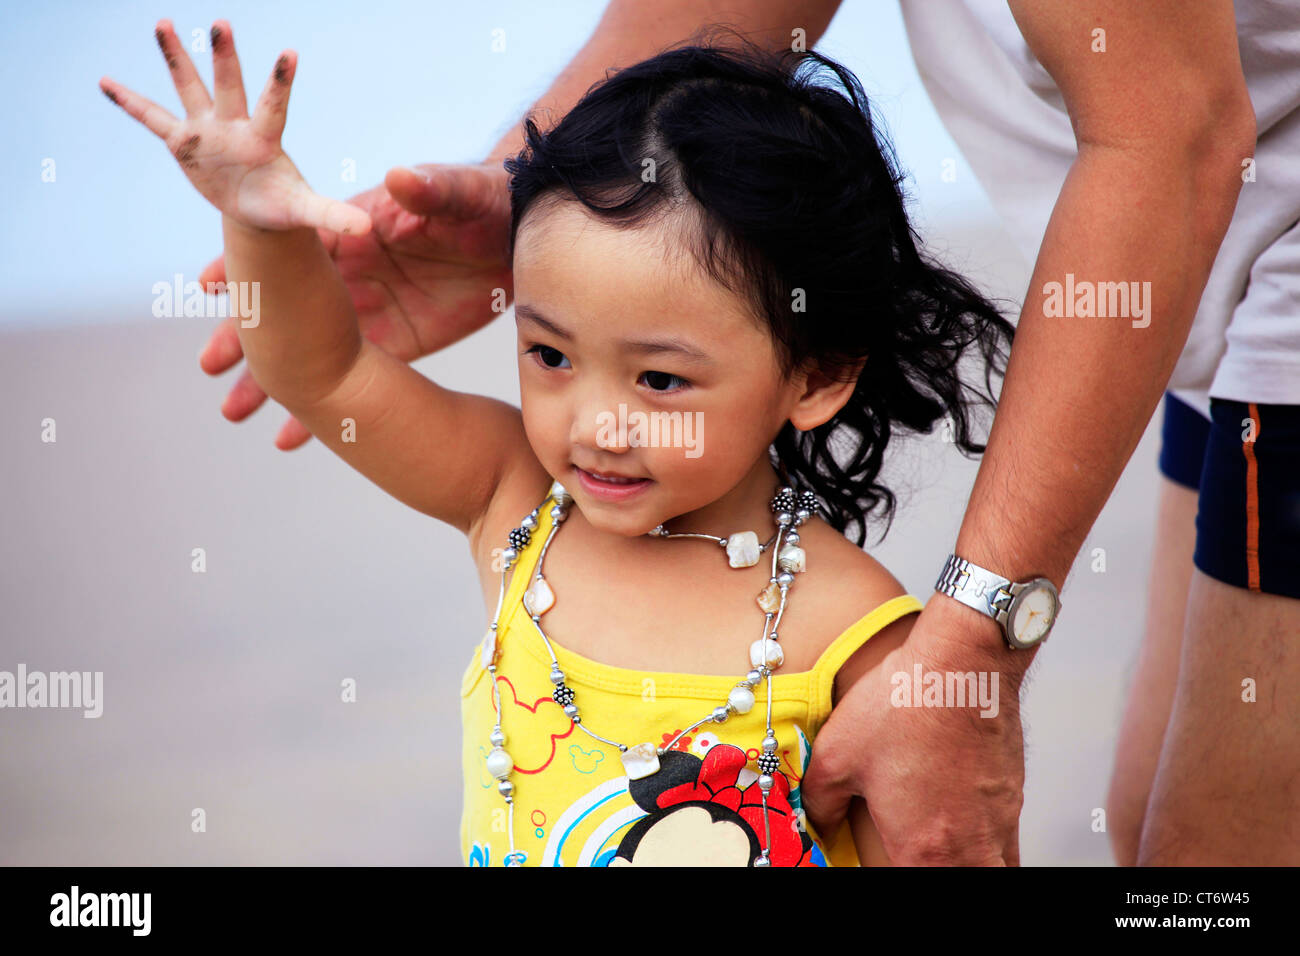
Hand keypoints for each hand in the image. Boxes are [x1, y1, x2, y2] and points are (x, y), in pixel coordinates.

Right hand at [101, 19, 370, 235]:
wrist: (257, 207)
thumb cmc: (282, 203)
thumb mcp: (305, 212)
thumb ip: (333, 214)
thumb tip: (366, 227)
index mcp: (266, 139)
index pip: (274, 105)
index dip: (281, 81)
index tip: (290, 52)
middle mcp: (236, 125)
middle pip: (230, 86)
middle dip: (225, 57)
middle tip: (223, 23)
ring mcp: (208, 130)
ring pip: (190, 88)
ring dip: (177, 58)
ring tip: (165, 23)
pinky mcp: (184, 143)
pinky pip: (152, 119)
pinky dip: (130, 103)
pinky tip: (105, 82)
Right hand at [196, 161, 512, 447]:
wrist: (520, 233)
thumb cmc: (484, 199)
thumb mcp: (459, 193)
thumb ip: (429, 189)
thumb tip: (400, 179)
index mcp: (353, 229)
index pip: (288, 246)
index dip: (251, 264)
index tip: (210, 286)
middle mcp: (350, 273)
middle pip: (288, 308)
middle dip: (247, 335)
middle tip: (211, 365)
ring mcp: (370, 311)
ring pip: (310, 351)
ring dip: (273, 380)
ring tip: (235, 411)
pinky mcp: (398, 343)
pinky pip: (354, 379)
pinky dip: (325, 407)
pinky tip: (291, 438)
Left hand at [800, 596, 1028, 864]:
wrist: (963, 663)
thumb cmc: (907, 704)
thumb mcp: (838, 754)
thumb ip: (820, 801)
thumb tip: (814, 819)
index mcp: (923, 847)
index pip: (908, 884)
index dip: (894, 876)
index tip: (886, 865)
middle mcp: (970, 845)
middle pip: (968, 882)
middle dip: (938, 874)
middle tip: (916, 860)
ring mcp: (999, 822)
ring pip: (996, 870)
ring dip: (969, 866)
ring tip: (943, 855)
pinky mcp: (1013, 796)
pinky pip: (1007, 843)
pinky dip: (988, 847)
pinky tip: (965, 827)